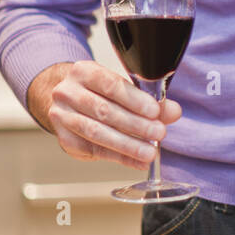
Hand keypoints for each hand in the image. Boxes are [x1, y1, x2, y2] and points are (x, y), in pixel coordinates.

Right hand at [40, 60, 181, 169]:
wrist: (69, 103)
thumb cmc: (100, 94)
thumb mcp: (123, 90)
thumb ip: (148, 101)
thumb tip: (173, 112)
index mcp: (83, 72)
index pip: (109, 84)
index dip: (133, 99)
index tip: (154, 111)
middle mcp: (67, 93)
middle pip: (103, 110)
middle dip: (135, 124)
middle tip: (158, 133)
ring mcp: (62, 117)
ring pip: (96, 133)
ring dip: (127, 145)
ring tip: (149, 152)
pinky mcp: (65, 140)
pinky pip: (95, 151)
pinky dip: (120, 158)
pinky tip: (137, 162)